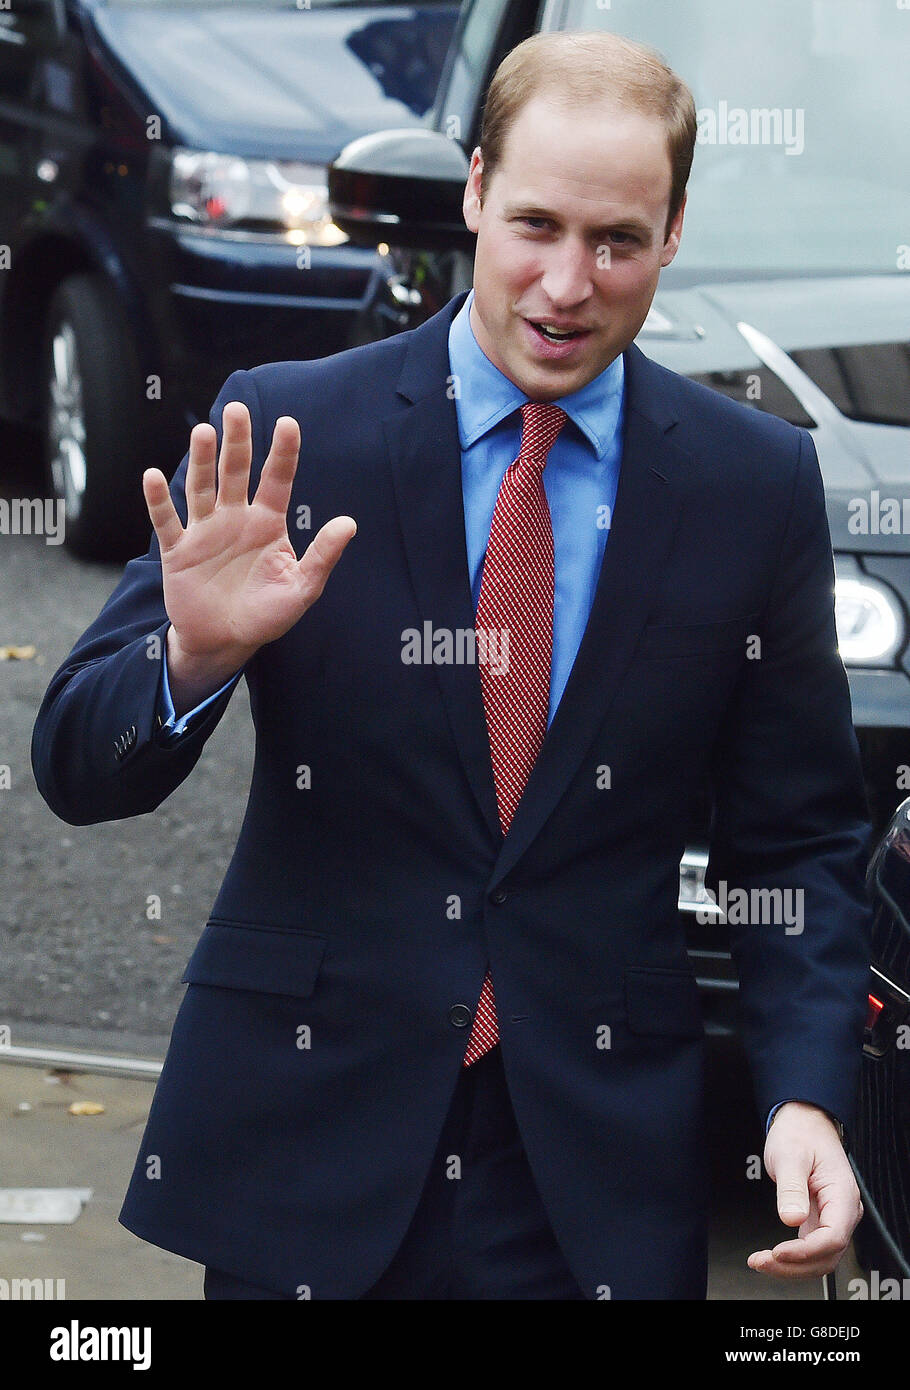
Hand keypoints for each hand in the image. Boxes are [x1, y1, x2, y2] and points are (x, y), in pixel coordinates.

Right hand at [142, 401, 355, 693]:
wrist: (224, 642)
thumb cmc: (266, 615)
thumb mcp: (302, 589)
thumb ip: (322, 556)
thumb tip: (349, 523)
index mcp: (267, 523)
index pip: (277, 480)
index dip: (282, 452)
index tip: (288, 423)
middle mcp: (235, 519)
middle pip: (235, 472)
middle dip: (236, 442)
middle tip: (236, 409)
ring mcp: (205, 531)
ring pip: (201, 488)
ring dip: (201, 461)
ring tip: (203, 432)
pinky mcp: (178, 550)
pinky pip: (167, 521)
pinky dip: (158, 500)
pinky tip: (153, 475)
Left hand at [748, 1100, 861, 1278]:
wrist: (804, 1123)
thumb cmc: (800, 1133)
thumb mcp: (790, 1155)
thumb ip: (791, 1188)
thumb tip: (791, 1219)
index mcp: (842, 1195)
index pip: (833, 1237)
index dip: (806, 1251)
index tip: (778, 1251)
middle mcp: (843, 1211)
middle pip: (827, 1255)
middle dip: (794, 1266)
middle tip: (761, 1261)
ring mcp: (833, 1217)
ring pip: (820, 1257)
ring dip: (792, 1267)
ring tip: (760, 1261)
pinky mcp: (820, 1220)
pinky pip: (812, 1248)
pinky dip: (793, 1258)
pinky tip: (771, 1257)